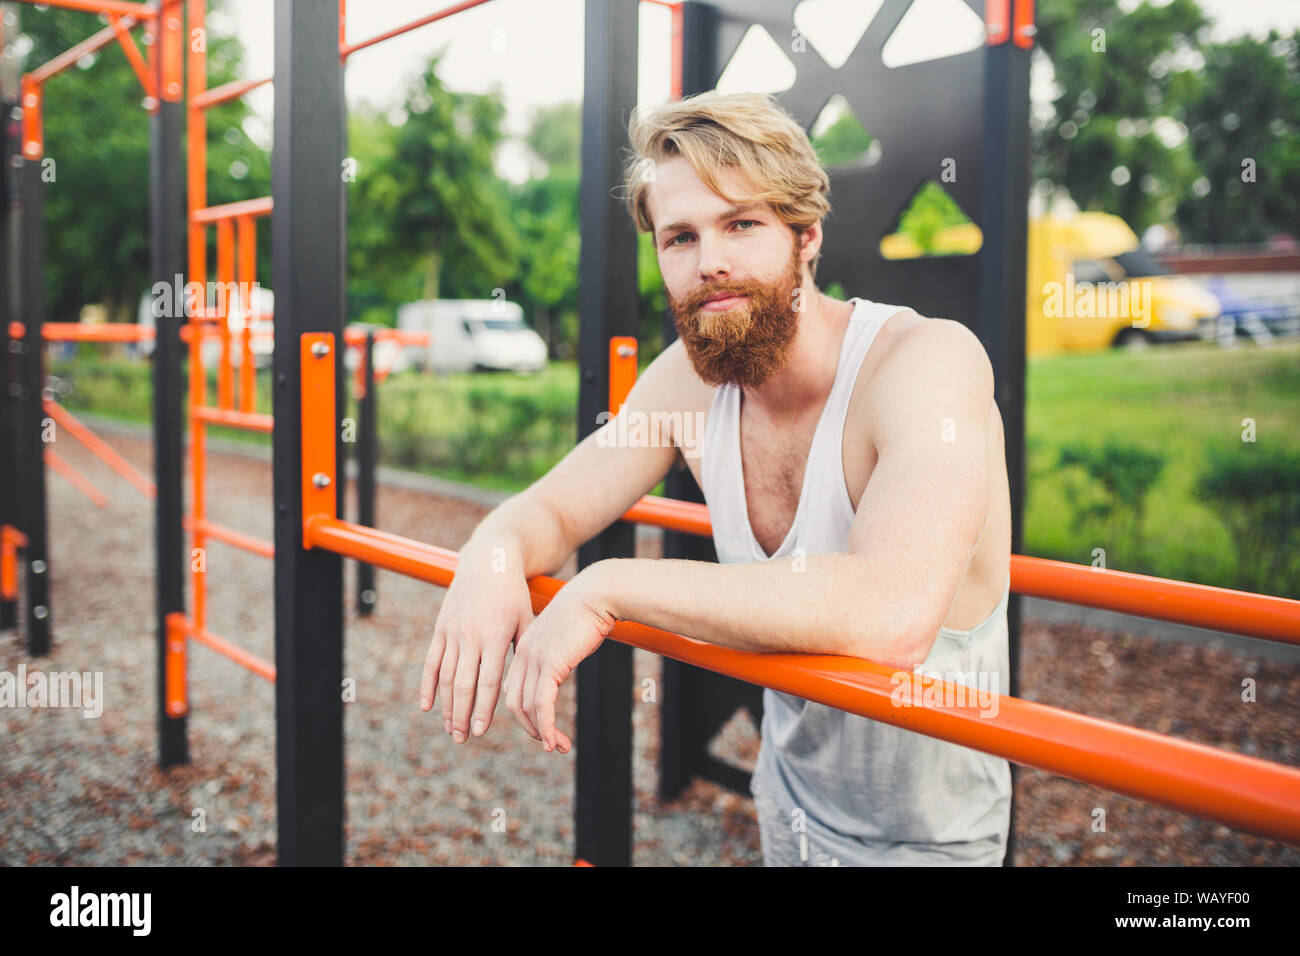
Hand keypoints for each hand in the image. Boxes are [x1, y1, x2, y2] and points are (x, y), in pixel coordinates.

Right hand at [419, 541, 534, 742]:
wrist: (488, 561)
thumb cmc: (514, 594)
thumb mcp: (526, 619)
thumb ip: (523, 652)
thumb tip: (527, 687)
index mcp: (494, 636)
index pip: (488, 681)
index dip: (483, 708)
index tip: (482, 731)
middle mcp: (470, 635)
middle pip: (462, 684)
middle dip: (462, 715)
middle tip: (462, 739)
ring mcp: (452, 631)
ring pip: (444, 676)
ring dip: (445, 706)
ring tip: (450, 729)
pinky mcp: (440, 627)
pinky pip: (430, 661)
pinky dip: (426, 685)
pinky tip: (426, 706)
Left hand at [504, 571, 616, 753]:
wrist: (596, 594)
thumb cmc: (587, 612)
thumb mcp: (566, 636)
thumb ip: (558, 654)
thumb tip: (561, 667)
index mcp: (525, 647)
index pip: (514, 688)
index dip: (525, 712)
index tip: (540, 727)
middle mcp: (524, 654)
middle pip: (514, 702)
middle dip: (529, 727)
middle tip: (548, 744)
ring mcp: (534, 659)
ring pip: (526, 707)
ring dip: (540, 732)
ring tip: (556, 747)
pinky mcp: (549, 665)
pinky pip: (541, 705)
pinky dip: (546, 727)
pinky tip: (554, 741)